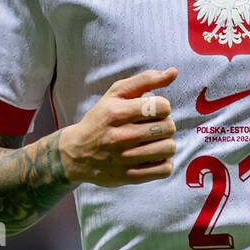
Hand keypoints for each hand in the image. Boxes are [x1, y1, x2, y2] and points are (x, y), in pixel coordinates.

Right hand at [60, 67, 177, 186]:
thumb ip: (145, 80)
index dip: (163, 107)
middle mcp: (120, 136)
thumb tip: (173, 72)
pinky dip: (164, 162)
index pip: (162, 106)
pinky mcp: (129, 177)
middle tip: (153, 127)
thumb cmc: (101, 119)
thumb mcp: (116, 94)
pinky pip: (164, 169)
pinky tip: (153, 157)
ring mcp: (124, 159)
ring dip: (166, 144)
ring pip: (169, 148)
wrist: (76, 153)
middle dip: (165, 125)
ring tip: (154, 142)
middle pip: (168, 127)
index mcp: (117, 112)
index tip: (153, 111)